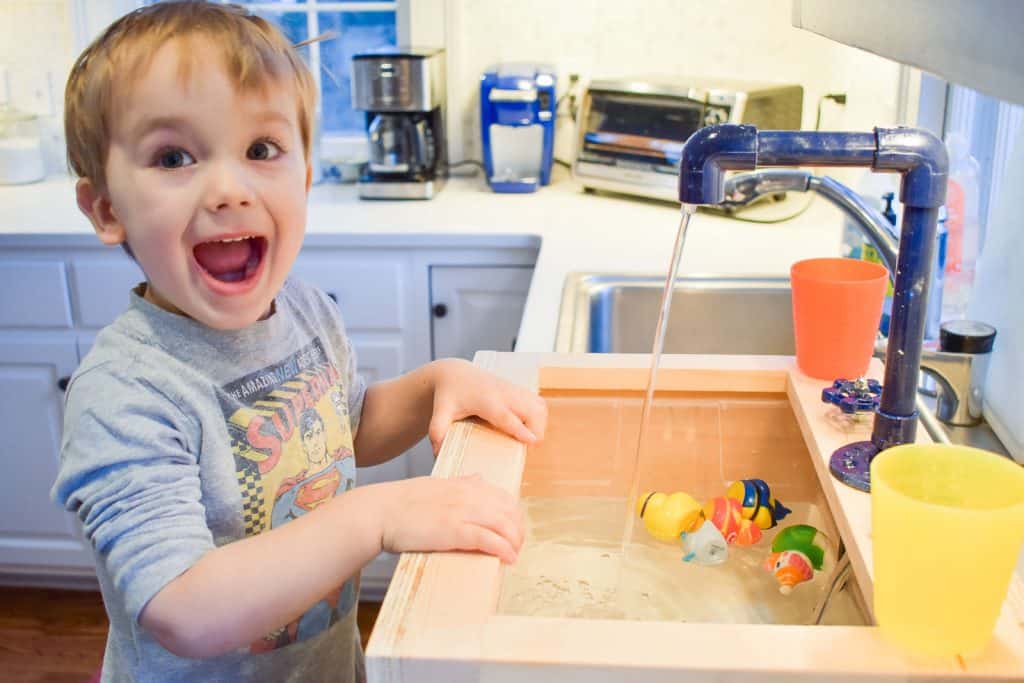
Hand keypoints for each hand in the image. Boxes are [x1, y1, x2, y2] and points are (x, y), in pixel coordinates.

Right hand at [378, 475, 523, 563]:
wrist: (379, 511)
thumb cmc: (403, 501)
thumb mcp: (437, 484)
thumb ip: (460, 482)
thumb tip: (479, 478)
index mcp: (465, 484)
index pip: (504, 497)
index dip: (514, 516)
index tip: (513, 531)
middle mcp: (468, 495)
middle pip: (510, 512)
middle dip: (518, 531)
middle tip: (515, 547)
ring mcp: (462, 512)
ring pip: (504, 525)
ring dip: (514, 542)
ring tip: (513, 556)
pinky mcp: (454, 531)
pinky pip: (489, 539)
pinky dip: (503, 549)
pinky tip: (508, 559)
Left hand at [427, 358, 547, 453]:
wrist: (455, 374)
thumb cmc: (448, 396)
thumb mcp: (440, 413)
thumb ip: (438, 431)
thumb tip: (437, 452)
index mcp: (485, 400)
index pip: (506, 416)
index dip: (520, 429)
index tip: (532, 441)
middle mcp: (503, 393)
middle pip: (531, 410)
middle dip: (536, 430)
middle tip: (528, 447)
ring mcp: (513, 389)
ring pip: (539, 405)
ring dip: (540, 423)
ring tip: (529, 437)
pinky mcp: (519, 389)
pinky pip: (538, 402)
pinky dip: (539, 416)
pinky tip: (529, 426)